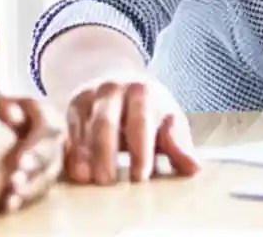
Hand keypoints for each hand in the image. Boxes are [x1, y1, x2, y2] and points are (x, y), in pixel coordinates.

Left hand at [0, 85, 65, 212]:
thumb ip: (0, 105)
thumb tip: (13, 116)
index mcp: (47, 115)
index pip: (47, 130)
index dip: (34, 147)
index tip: (18, 162)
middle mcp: (55, 138)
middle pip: (49, 156)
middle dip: (32, 172)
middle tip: (14, 183)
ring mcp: (52, 159)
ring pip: (47, 176)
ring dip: (29, 189)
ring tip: (10, 199)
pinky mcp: (44, 176)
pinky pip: (39, 189)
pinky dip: (25, 198)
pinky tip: (9, 205)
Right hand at [64, 77, 199, 184]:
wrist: (119, 79)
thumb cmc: (149, 109)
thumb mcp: (168, 121)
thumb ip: (178, 145)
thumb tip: (194, 168)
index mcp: (142, 91)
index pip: (141, 123)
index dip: (141, 152)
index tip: (141, 178)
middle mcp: (113, 89)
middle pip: (106, 123)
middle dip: (107, 153)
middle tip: (108, 182)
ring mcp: (90, 96)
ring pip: (84, 127)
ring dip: (84, 154)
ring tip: (87, 179)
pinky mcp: (72, 106)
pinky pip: (68, 130)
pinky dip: (70, 152)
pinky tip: (74, 171)